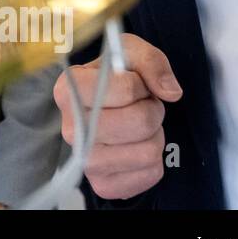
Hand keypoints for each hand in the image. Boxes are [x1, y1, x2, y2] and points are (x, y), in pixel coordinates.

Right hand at [53, 33, 182, 200]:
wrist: (105, 110)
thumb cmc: (115, 79)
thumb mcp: (129, 54)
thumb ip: (151, 62)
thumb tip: (170, 92)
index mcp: (67, 90)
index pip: (123, 88)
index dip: (139, 85)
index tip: (133, 83)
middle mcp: (70, 129)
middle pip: (139, 122)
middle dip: (152, 111)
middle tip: (143, 106)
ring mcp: (84, 161)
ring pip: (147, 151)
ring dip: (154, 136)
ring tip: (140, 126)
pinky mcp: (102, 185)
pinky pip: (150, 174)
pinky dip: (154, 161)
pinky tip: (137, 147)